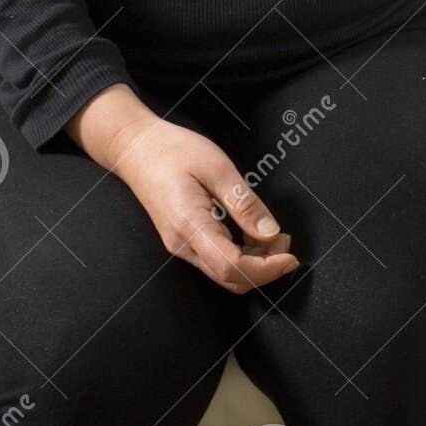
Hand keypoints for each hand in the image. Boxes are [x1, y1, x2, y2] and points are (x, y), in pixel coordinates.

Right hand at [107, 116, 300, 293]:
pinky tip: (254, 233)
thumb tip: (271, 233)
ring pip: (224, 273)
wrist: (135, 148)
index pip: (232, 267)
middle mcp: (182, 244)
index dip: (266, 269)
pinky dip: (241, 255)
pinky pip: (216, 260)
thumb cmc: (173, 151)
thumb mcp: (217, 168)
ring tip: (275, 236)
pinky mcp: (183, 240)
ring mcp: (180, 245)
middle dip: (265, 268)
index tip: (290, 257)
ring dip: (254, 262)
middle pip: (230, 278)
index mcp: (190, 226)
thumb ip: (244, 203)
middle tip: (286, 241)